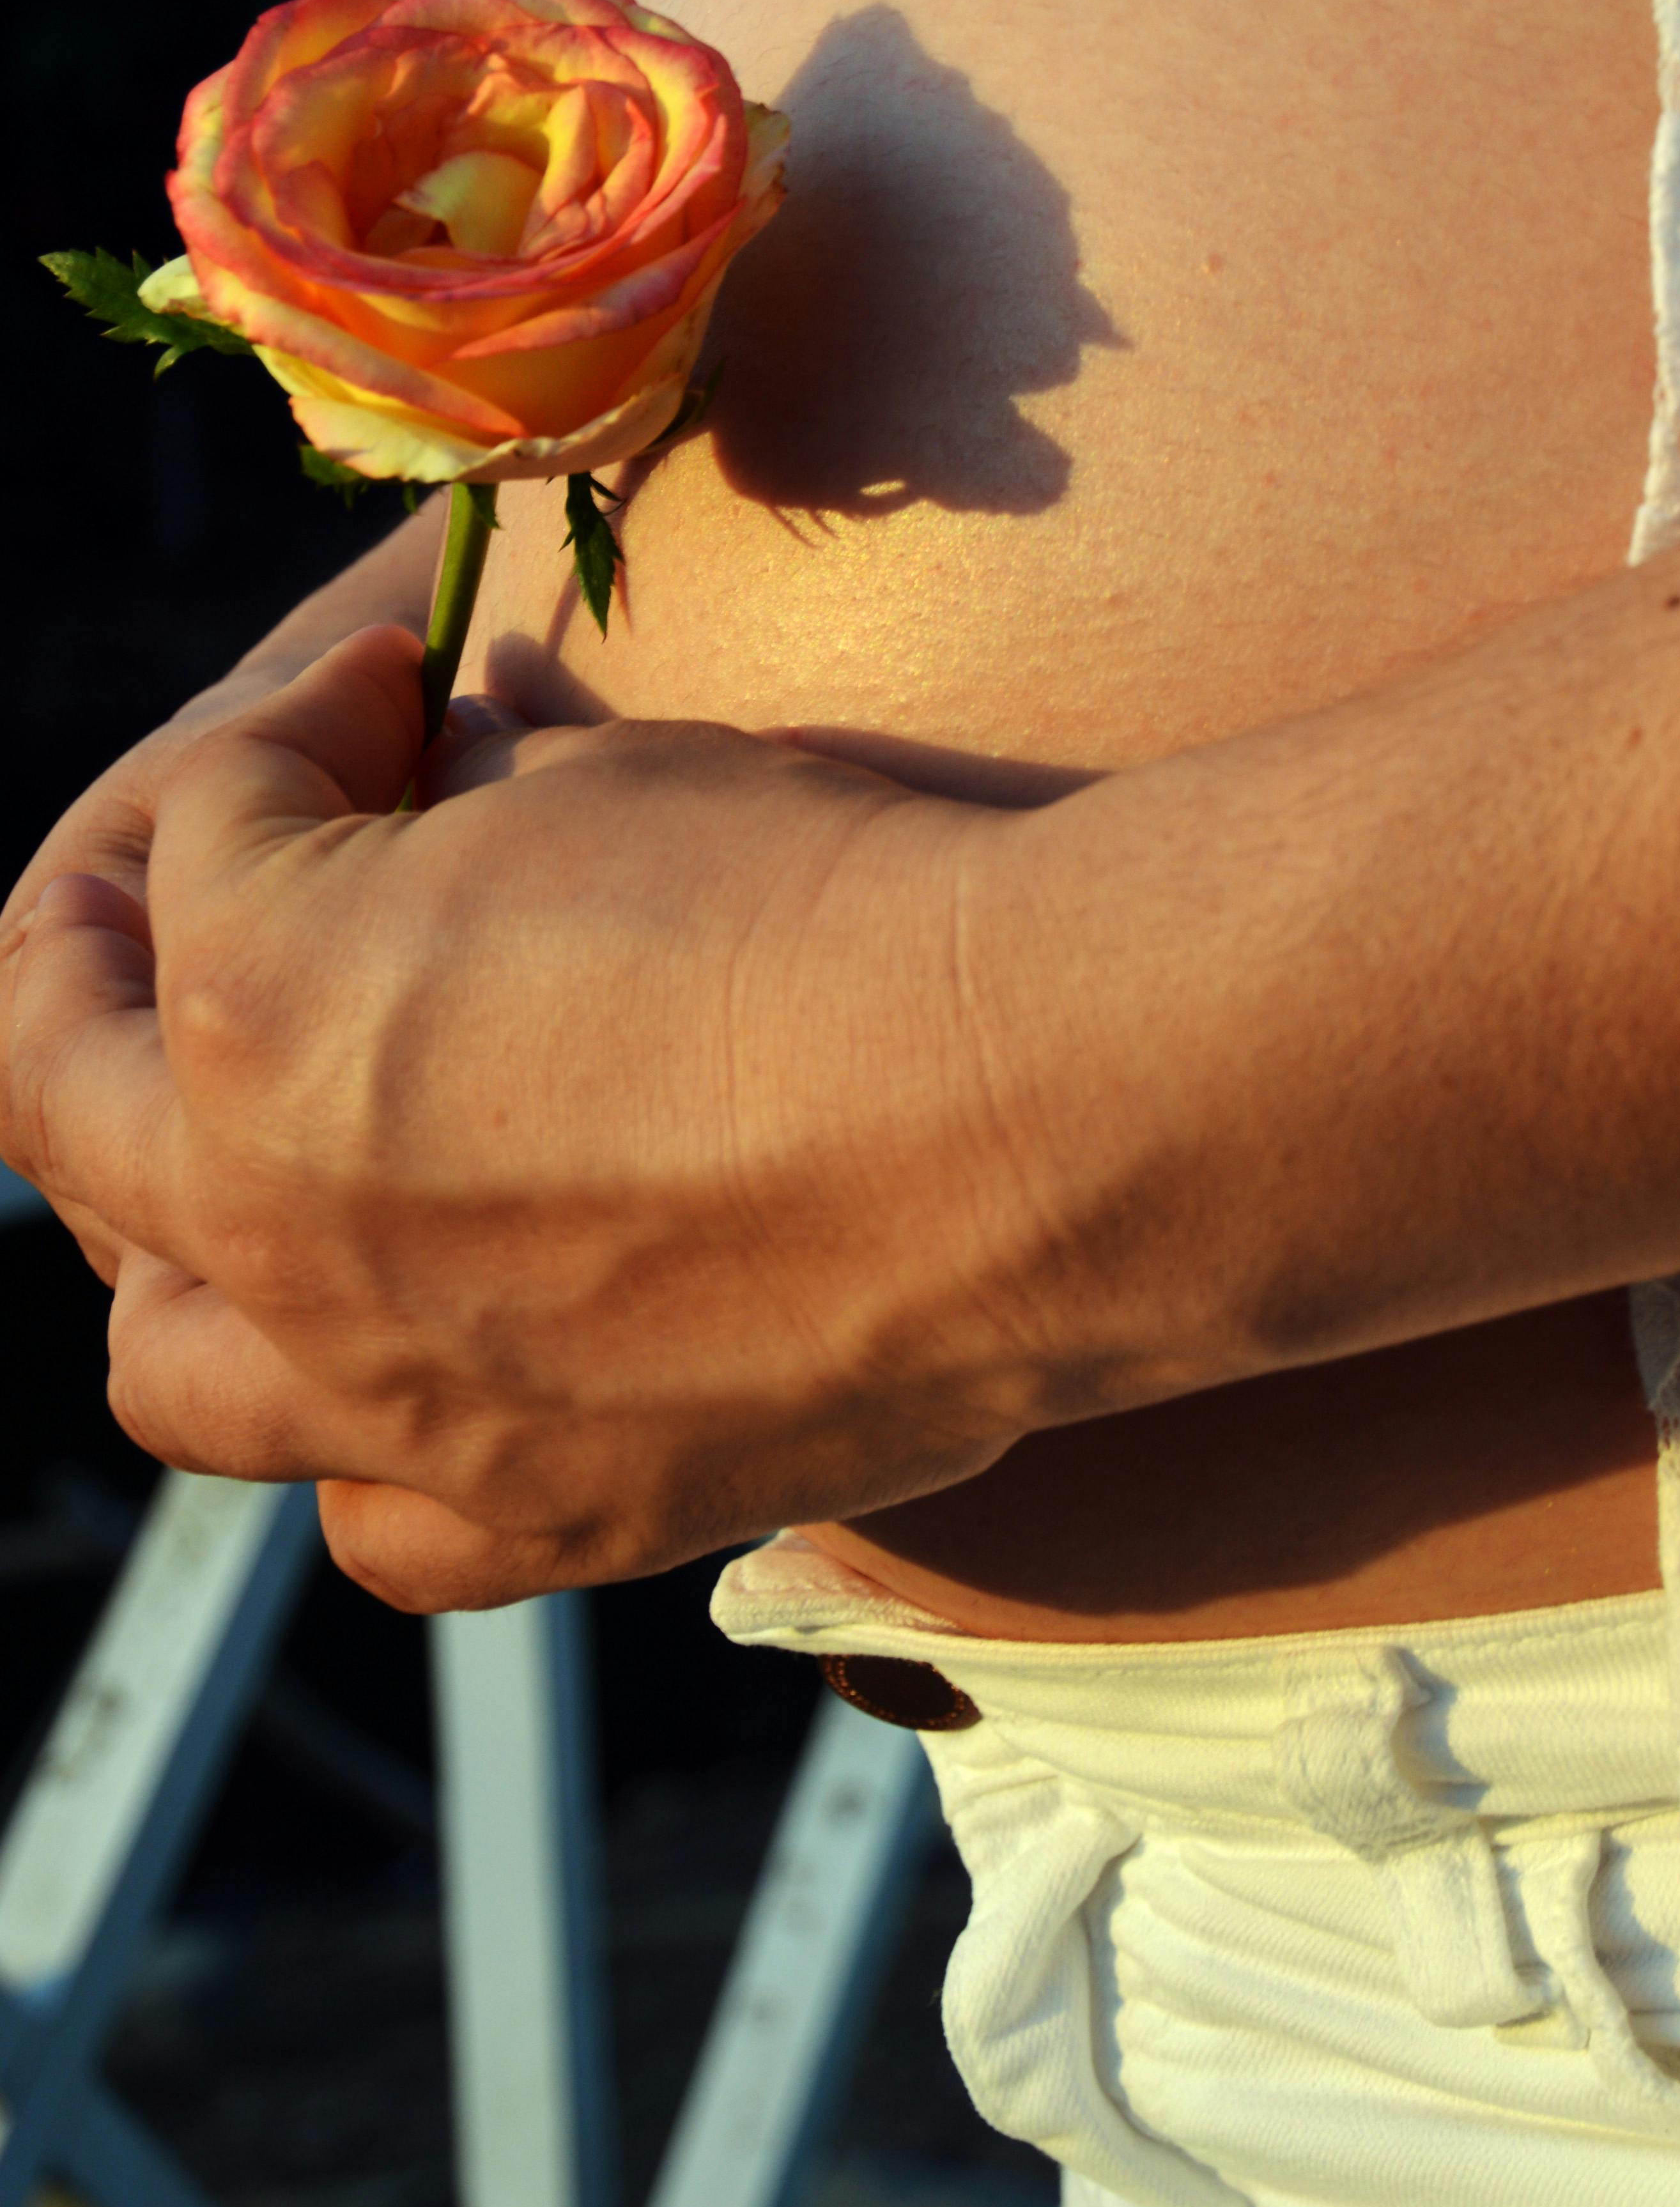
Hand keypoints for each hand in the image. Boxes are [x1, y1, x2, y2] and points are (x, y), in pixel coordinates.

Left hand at [2, 630, 1060, 1611]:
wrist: (1054, 1110)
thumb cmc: (844, 904)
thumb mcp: (609, 781)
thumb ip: (455, 809)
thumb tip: (435, 791)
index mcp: (263, 999)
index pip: (199, 831)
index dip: (298, 727)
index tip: (394, 688)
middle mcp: (272, 1224)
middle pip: (69, 1096)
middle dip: (110, 951)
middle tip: (187, 869)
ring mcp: (393, 1403)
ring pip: (163, 1357)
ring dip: (171, 1236)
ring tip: (240, 1156)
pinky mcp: (543, 1514)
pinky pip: (372, 1517)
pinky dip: (364, 1438)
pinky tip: (430, 1350)